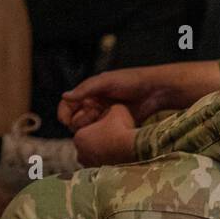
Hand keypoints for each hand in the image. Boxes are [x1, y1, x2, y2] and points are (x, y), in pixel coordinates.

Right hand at [60, 63, 214, 129]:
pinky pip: (100, 135)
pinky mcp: (114, 126)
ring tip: (103, 122)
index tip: (67, 122)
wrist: (155, 91)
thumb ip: (86, 89)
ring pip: (87, 130)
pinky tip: (107, 133)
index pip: (67, 105)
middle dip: (79, 122)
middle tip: (93, 117)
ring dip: (90, 130)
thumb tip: (64, 96)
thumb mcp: (106, 82)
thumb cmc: (131, 81)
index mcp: (88, 92)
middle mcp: (93, 104)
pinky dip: (99, 136)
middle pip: (74, 120)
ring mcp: (103, 116)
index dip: (64, 113)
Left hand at [71, 104, 137, 166]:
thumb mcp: (115, 109)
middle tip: (114, 135)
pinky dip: (109, 162)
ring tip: (117, 146)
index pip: (85, 129)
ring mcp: (89, 166)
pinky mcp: (100, 175)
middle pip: (89, 143)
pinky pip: (103, 166)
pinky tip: (120, 156)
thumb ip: (108, 107)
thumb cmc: (122, 128)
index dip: (98, 125)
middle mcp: (80, 154)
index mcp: (78, 137)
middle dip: (99, 139)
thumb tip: (109, 107)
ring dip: (103, 151)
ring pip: (95, 155)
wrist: (134, 149)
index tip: (110, 124)